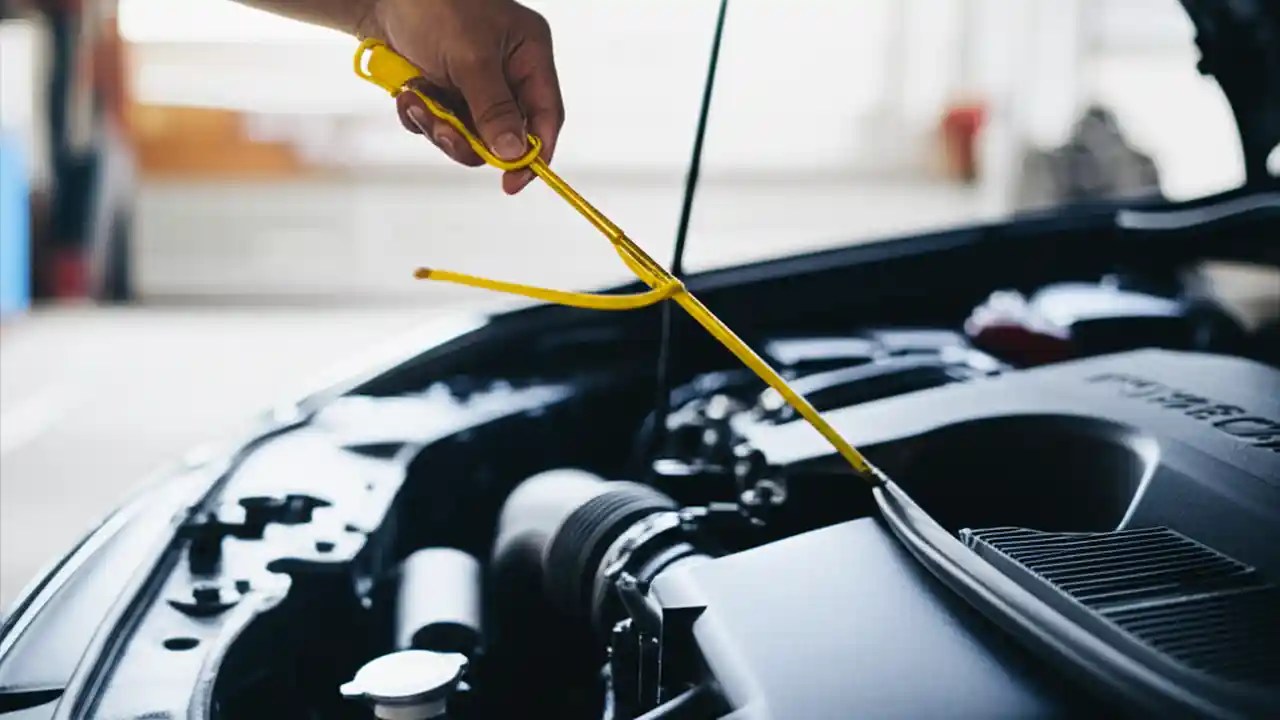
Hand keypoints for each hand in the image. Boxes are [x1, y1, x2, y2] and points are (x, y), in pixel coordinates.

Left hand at [359, 0, 562, 193]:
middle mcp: (507, 72)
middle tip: (444, 132)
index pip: (546, 115)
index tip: (513, 183)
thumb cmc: (435, 6)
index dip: (534, 153)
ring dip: (439, 127)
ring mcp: (474, 83)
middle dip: (470, 139)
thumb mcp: (470, 59)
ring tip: (416, 102)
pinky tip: (407, 94)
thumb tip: (515, 153)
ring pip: (469, 135)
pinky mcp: (446, 90)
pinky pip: (442, 125)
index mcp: (528, 54)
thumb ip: (494, 109)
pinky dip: (422, 117)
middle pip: (504, 134)